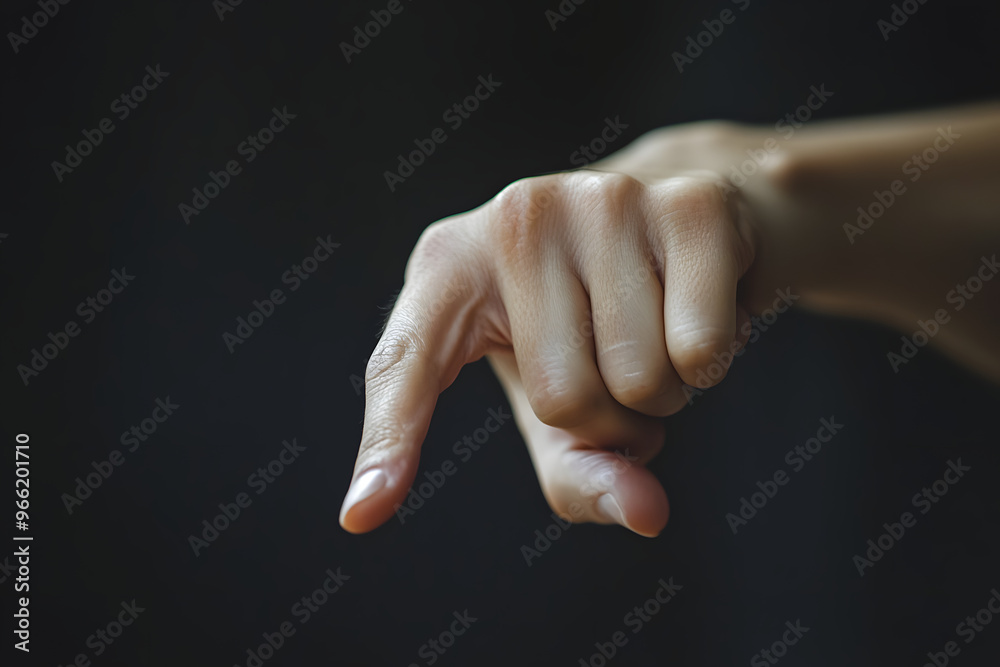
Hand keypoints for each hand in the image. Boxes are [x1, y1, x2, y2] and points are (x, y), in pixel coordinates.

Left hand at [339, 127, 762, 535]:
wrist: (691, 222)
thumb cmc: (601, 320)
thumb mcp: (563, 402)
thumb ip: (581, 470)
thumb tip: (645, 512)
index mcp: (451, 263)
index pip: (406, 362)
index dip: (390, 440)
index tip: (364, 513)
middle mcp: (515, 218)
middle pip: (563, 401)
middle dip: (614, 418)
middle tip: (619, 361)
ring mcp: (601, 200)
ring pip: (642, 382)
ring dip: (666, 391)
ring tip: (657, 327)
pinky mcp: (688, 204)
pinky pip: (702, 352)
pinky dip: (716, 362)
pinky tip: (703, 304)